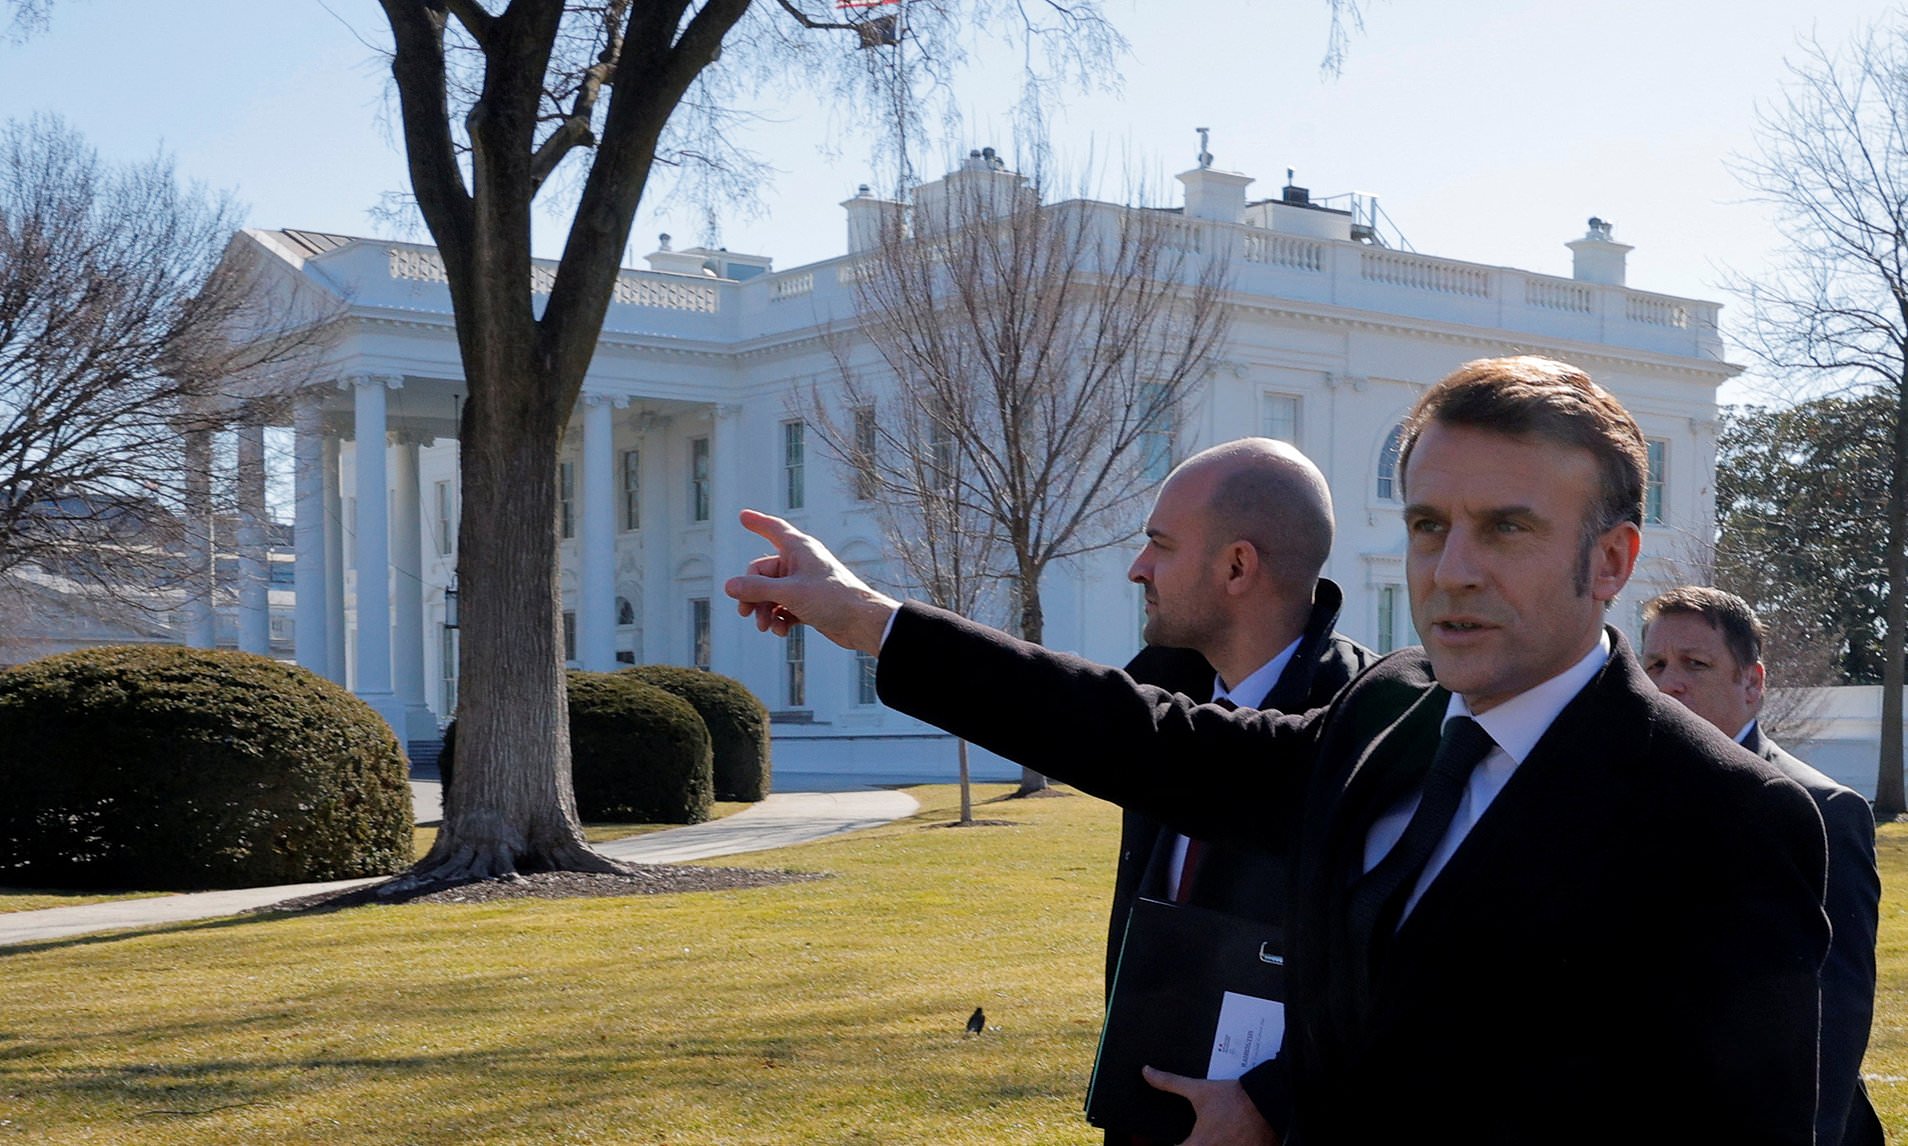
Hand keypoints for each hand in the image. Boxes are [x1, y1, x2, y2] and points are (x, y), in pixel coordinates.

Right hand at [723, 509, 899, 654]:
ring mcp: (804, 584)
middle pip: (763, 573)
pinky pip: (784, 607)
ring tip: (765, 626)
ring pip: (772, 593)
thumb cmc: (832, 599)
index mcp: (799, 549)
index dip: (757, 522)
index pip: (773, 529)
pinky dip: (779, 618)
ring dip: (765, 610)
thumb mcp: (789, 593)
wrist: (862, 623)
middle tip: (745, 612)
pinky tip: (780, 631)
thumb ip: (756, 589)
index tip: (742, 516)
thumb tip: (729, 586)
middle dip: (753, 594)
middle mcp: (801, 563)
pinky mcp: (809, 603)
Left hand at [1142, 1068, 1279, 1145]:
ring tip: (1215, 1137)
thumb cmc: (1232, 1098)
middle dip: (1193, 1145)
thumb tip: (1147, 1072)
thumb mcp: (1198, 1089)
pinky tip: (1228, 1140)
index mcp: (1199, 1144)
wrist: (1266, 1100)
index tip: (1177, 1141)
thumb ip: (1170, 1082)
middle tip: (1196, 1138)